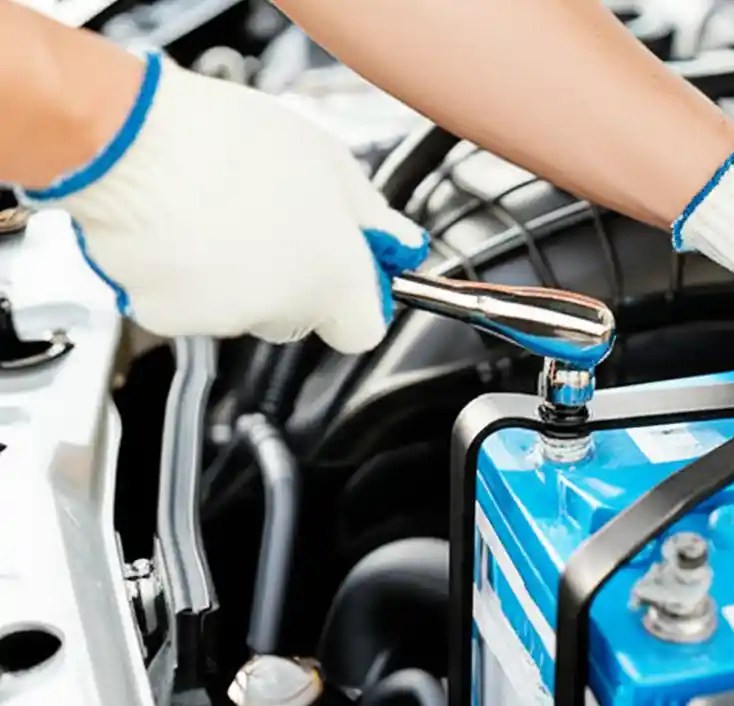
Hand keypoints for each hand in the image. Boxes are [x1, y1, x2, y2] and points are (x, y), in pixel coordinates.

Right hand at [19, 50, 426, 352]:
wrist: (127, 140)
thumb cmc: (225, 140)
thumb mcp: (327, 159)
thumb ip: (371, 215)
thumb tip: (398, 242)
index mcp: (333, 278)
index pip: (364, 330)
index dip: (356, 299)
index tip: (348, 267)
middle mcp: (279, 310)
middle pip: (298, 316)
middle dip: (291, 278)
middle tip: (270, 215)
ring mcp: (218, 318)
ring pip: (239, 307)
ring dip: (233, 272)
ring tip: (214, 208)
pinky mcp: (162, 316)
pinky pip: (184, 300)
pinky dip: (182, 273)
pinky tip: (176, 223)